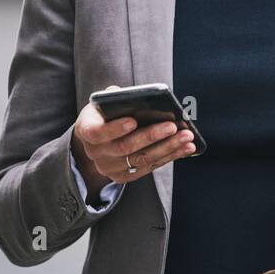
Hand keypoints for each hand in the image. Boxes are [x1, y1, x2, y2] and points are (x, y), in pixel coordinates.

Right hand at [71, 88, 195, 194]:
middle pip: (125, 147)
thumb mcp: (105, 103)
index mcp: (87, 130)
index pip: (98, 132)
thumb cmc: (105, 114)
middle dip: (152, 136)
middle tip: (174, 126)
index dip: (115, 128)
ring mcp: (108, 167)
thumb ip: (117, 98)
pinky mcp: (122, 176)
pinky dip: (169, 157)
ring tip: (187, 137)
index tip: (133, 120)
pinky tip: (185, 148)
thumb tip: (138, 97)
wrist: (97, 138)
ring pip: (140, 159)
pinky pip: (148, 168)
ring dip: (167, 148)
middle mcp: (95, 152)